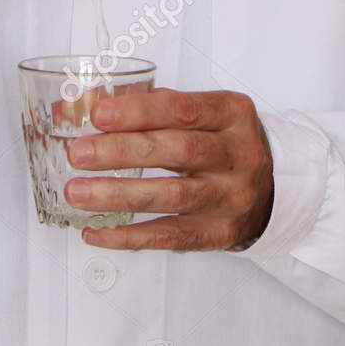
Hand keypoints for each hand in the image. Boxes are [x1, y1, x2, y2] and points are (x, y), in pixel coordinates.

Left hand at [65, 89, 274, 251]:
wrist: (268, 188)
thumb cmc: (220, 144)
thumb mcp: (197, 115)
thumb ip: (144, 109)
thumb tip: (76, 110)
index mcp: (232, 114)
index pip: (183, 109)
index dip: (138, 112)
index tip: (98, 115)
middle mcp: (239, 154)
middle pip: (178, 151)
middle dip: (122, 152)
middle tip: (79, 154)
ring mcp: (232, 197)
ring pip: (173, 197)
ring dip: (119, 195)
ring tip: (78, 193)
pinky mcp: (220, 233)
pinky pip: (170, 236)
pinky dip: (128, 236)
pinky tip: (97, 230)